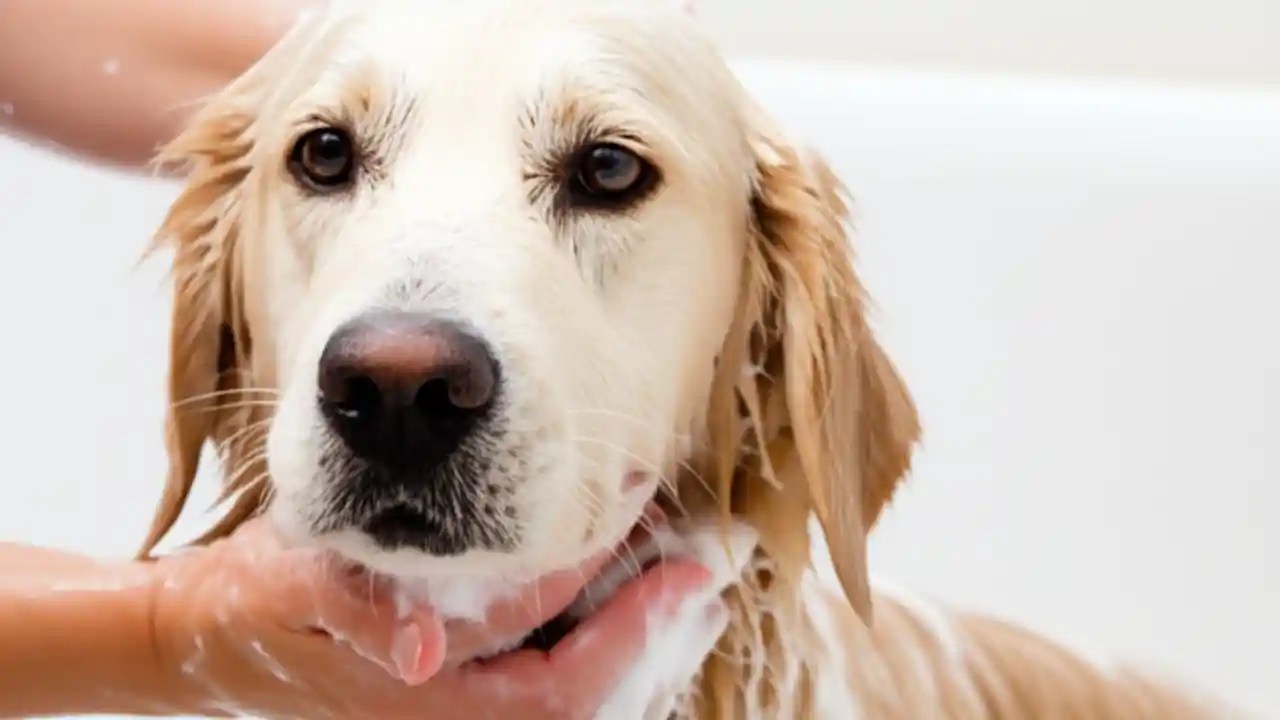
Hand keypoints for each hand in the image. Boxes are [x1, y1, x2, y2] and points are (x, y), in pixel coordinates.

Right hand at [150, 516, 713, 718]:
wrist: (204, 640)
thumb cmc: (251, 604)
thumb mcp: (290, 589)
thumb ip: (355, 608)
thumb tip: (415, 651)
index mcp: (419, 704)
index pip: (551, 675)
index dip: (616, 614)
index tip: (664, 540)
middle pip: (586, 705)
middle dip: (655, 641)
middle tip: (712, 572)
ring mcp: (460, 716)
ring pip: (581, 705)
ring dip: (646, 650)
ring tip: (700, 596)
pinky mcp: (465, 698)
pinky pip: (557, 688)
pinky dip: (612, 653)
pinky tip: (643, 613)